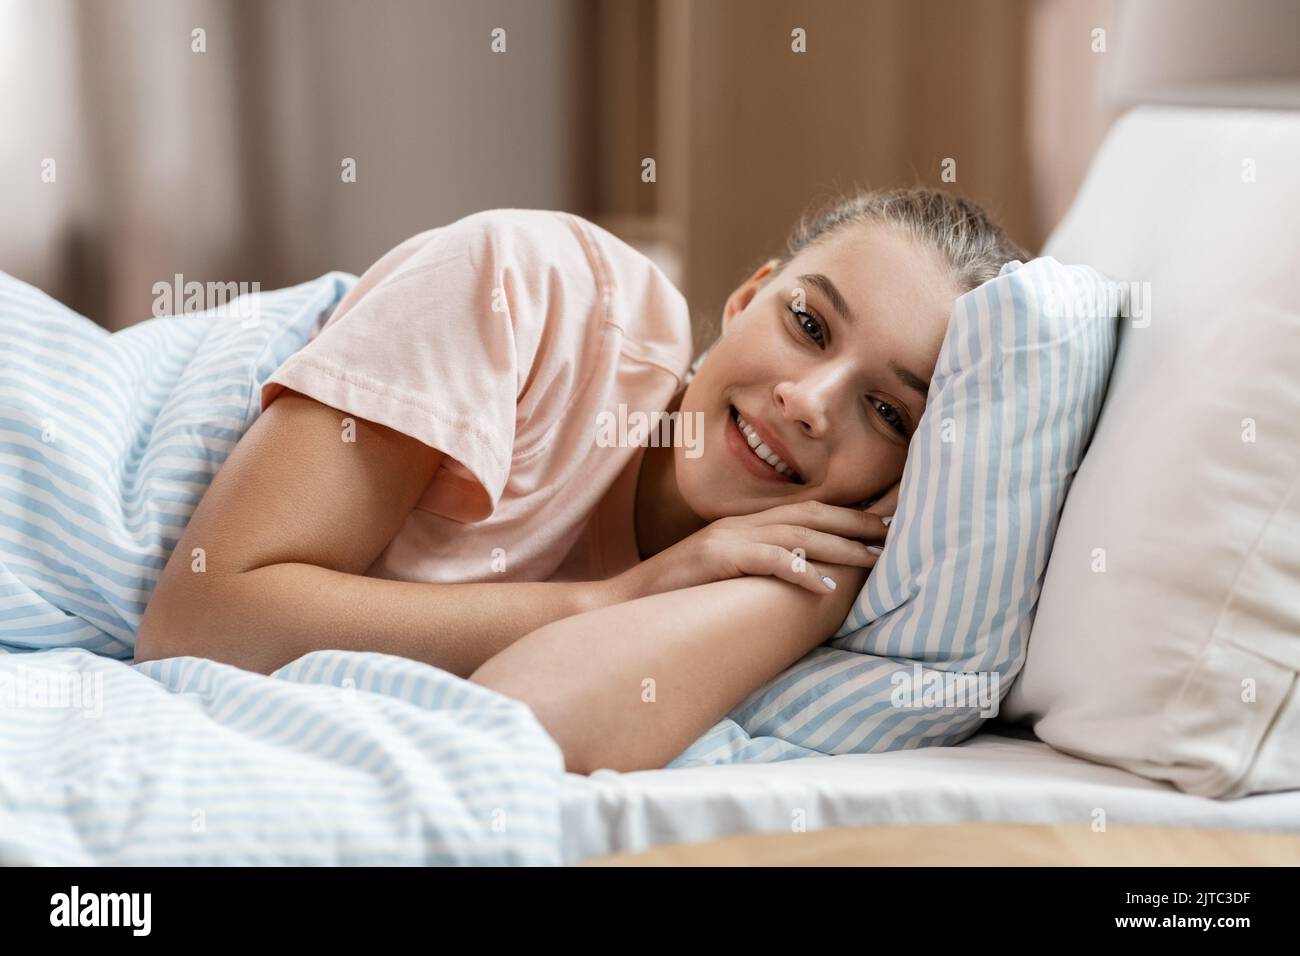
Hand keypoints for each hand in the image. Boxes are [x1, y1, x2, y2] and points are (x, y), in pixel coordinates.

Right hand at [608, 492, 896, 603]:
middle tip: (893, 530)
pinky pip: (767, 561)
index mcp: (745, 525)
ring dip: (839, 545)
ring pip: (796, 534)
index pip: (805, 511)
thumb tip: (802, 576)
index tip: (883, 520)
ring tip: (873, 557)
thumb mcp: (723, 573)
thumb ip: (757, 566)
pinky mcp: (716, 557)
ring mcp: (728, 537)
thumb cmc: (677, 595)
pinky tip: (824, 585)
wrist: (624, 602)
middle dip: (855, 522)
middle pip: (810, 515)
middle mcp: (741, 523)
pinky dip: (799, 570)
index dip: (847, 513)